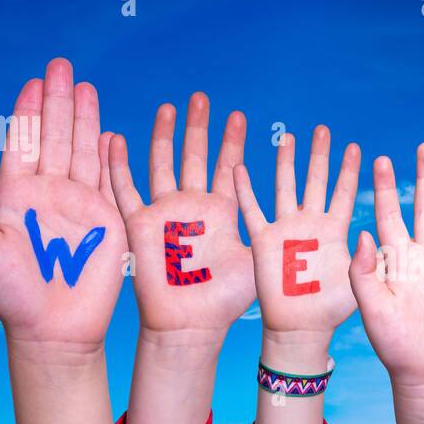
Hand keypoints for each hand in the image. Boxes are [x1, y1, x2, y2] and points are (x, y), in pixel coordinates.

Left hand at [0, 58, 126, 346]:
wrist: (56, 331)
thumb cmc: (13, 297)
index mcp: (15, 196)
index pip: (22, 144)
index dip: (27, 112)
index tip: (33, 82)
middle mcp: (47, 194)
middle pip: (53, 137)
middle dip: (58, 101)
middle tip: (62, 65)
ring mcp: (78, 205)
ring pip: (81, 151)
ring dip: (83, 118)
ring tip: (85, 86)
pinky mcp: (105, 221)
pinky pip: (108, 180)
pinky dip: (108, 154)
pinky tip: (107, 132)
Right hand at [106, 94, 255, 335]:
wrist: (190, 326)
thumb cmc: (226, 301)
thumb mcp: (259, 260)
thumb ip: (277, 234)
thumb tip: (310, 218)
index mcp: (221, 211)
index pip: (228, 166)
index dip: (232, 142)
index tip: (239, 114)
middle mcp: (191, 207)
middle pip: (194, 156)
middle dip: (198, 127)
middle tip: (202, 97)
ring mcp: (164, 214)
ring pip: (161, 164)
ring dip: (163, 136)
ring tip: (168, 108)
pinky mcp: (140, 226)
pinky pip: (124, 191)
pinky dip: (116, 166)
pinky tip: (113, 139)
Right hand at [233, 126, 360, 338]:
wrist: (300, 329)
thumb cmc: (331, 311)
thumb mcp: (359, 285)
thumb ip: (366, 262)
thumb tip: (370, 235)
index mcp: (334, 231)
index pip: (344, 193)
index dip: (349, 171)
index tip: (355, 146)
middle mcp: (309, 224)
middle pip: (314, 181)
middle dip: (319, 155)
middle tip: (323, 129)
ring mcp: (286, 230)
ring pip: (284, 188)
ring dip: (285, 162)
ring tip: (287, 137)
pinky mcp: (263, 242)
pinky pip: (251, 212)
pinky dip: (243, 190)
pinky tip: (236, 166)